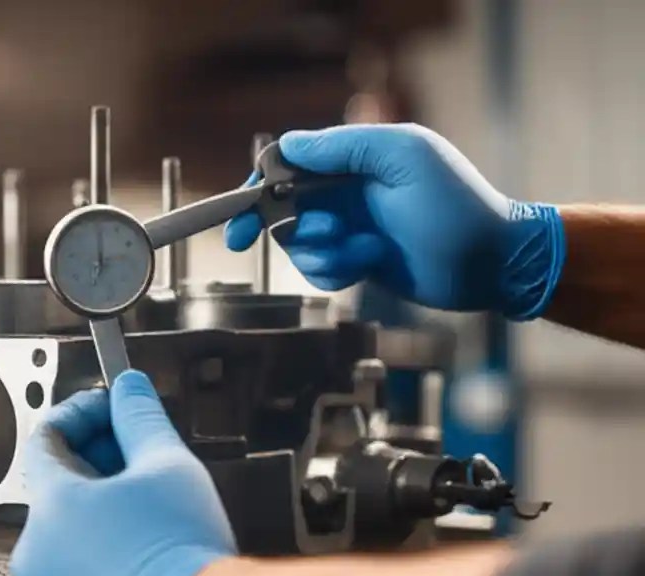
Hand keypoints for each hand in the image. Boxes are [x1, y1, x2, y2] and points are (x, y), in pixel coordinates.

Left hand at [10, 371, 233, 575]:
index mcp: (51, 505)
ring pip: (67, 559)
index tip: (110, 413)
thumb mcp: (170, 466)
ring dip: (100, 541)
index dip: (81, 417)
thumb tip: (128, 389)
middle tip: (143, 476)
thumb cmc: (183, 554)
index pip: (46, 441)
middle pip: (58, 502)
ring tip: (152, 540)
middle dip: (97, 481)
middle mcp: (34, 556)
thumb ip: (140, 419)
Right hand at [226, 123, 564, 318]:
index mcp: (354, 157)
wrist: (493, 262)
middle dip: (279, 225)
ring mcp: (348, 227)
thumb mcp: (404, 158)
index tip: (242, 212)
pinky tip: (368, 263)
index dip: (257, 186)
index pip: (287, 164)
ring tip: (361, 249)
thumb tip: (286, 146)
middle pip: (281, 207)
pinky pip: (318, 270)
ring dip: (320, 251)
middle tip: (261, 239)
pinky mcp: (355, 260)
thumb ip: (344, 145)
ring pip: (297, 243)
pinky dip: (334, 271)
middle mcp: (345, 190)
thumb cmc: (457, 205)